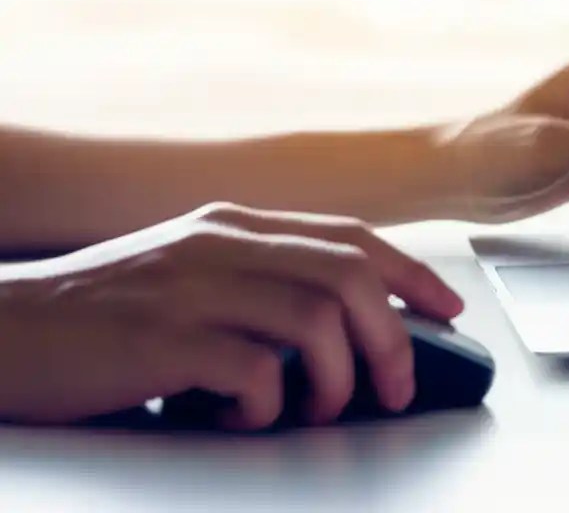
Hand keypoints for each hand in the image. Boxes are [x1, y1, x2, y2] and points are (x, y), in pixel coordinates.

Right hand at [0, 202, 461, 428]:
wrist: (0, 331)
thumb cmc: (99, 314)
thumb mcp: (188, 273)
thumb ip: (258, 280)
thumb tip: (344, 321)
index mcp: (233, 225)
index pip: (349, 237)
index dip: (411, 274)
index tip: (448, 310)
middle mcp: (220, 244)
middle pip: (348, 275)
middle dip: (394, 336)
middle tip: (400, 386)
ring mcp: (192, 287)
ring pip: (317, 319)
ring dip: (338, 378)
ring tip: (323, 409)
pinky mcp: (163, 339)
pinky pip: (255, 372)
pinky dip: (269, 406)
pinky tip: (245, 418)